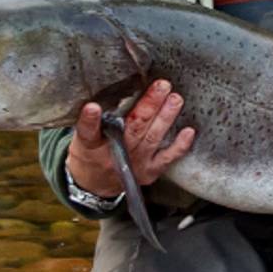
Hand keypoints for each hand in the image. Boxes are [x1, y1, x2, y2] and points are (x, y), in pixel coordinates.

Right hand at [66, 81, 190, 196]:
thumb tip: (115, 89)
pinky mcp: (149, 171)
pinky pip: (167, 158)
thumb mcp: (84, 136)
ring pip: (152, 137)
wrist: (95, 185)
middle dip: (148, 105)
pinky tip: (188, 131)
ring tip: (175, 99)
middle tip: (161, 86)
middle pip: (132, 128)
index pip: (88, 131)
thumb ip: (96, 118)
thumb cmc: (91, 153)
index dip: (90, 119)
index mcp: (91, 146)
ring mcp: (134, 164)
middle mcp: (114, 156)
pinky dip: (179, 145)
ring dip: (166, 117)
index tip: (92, 107)